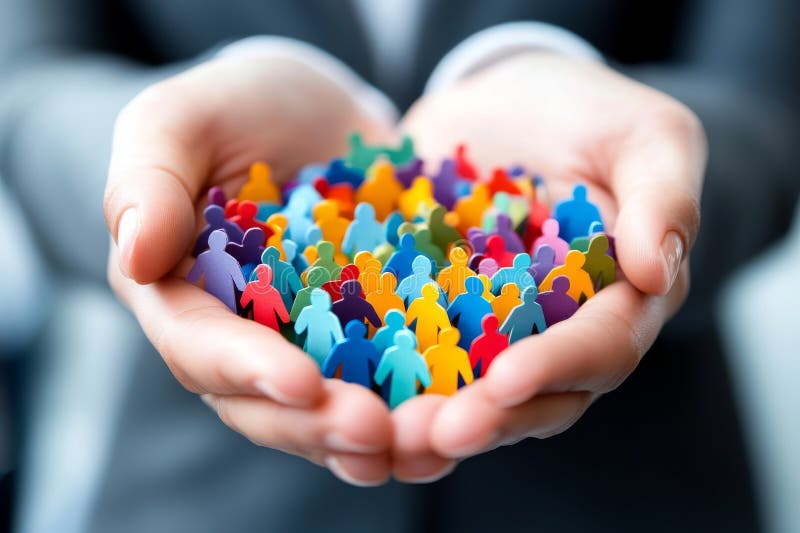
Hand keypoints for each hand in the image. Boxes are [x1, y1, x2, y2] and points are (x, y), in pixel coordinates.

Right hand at [104, 54, 394, 484]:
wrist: (315, 111)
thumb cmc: (236, 106)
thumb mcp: (179, 120)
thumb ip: (147, 181)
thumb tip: (137, 254)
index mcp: (183, 297)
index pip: (201, 347)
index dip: (246, 370)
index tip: (299, 381)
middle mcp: (243, 337)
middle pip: (268, 403)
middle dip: (319, 423)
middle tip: (375, 431)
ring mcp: (309, 344)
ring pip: (331, 409)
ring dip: (377, 437)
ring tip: (427, 444)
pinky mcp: (369, 335)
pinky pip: (392, 380)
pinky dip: (421, 404)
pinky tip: (462, 418)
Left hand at [392, 52, 704, 478]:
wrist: (506, 101)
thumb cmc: (588, 114)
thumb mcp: (644, 136)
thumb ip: (663, 197)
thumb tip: (656, 269)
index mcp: (617, 302)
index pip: (598, 347)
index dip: (554, 367)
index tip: (505, 380)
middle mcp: (554, 332)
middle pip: (529, 395)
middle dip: (484, 419)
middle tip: (431, 436)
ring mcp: (489, 331)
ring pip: (467, 392)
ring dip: (427, 421)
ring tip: (384, 438)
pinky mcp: (431, 313)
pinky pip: (409, 355)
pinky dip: (380, 380)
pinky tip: (340, 395)